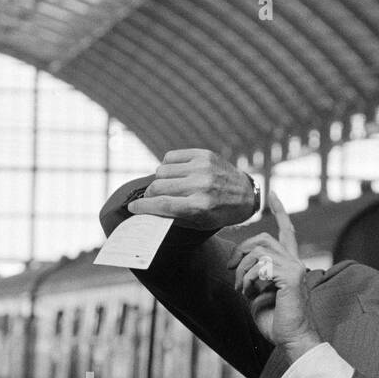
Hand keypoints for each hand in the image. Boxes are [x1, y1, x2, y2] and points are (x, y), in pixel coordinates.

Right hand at [126, 149, 256, 229]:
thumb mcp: (198, 223)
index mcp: (199, 207)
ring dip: (159, 180)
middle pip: (158, 187)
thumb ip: (173, 217)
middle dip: (150, 195)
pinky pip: (171, 157)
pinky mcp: (203, 154)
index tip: (133, 207)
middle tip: (152, 199)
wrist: (245, 194)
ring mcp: (202, 167)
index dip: (143, 207)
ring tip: (167, 186)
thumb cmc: (219, 213)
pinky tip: (175, 173)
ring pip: (161, 170)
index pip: (161, 205)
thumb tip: (147, 211)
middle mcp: (200, 185)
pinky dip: (168, 166)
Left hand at [227, 192, 321, 361]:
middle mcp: (295, 262)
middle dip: (240, 250)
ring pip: (258, 251)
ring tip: (240, 289)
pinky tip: (248, 293)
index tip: (271, 194)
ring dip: (241, 270)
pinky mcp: (291, 276)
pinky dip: (247, 279)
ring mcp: (295, 268)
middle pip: (262, 238)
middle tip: (231, 268)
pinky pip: (260, 266)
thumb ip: (252, 277)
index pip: (286, 231)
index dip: (280, 211)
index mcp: (289, 265)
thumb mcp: (257, 296)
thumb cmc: (277, 323)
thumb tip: (238, 268)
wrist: (293, 340)